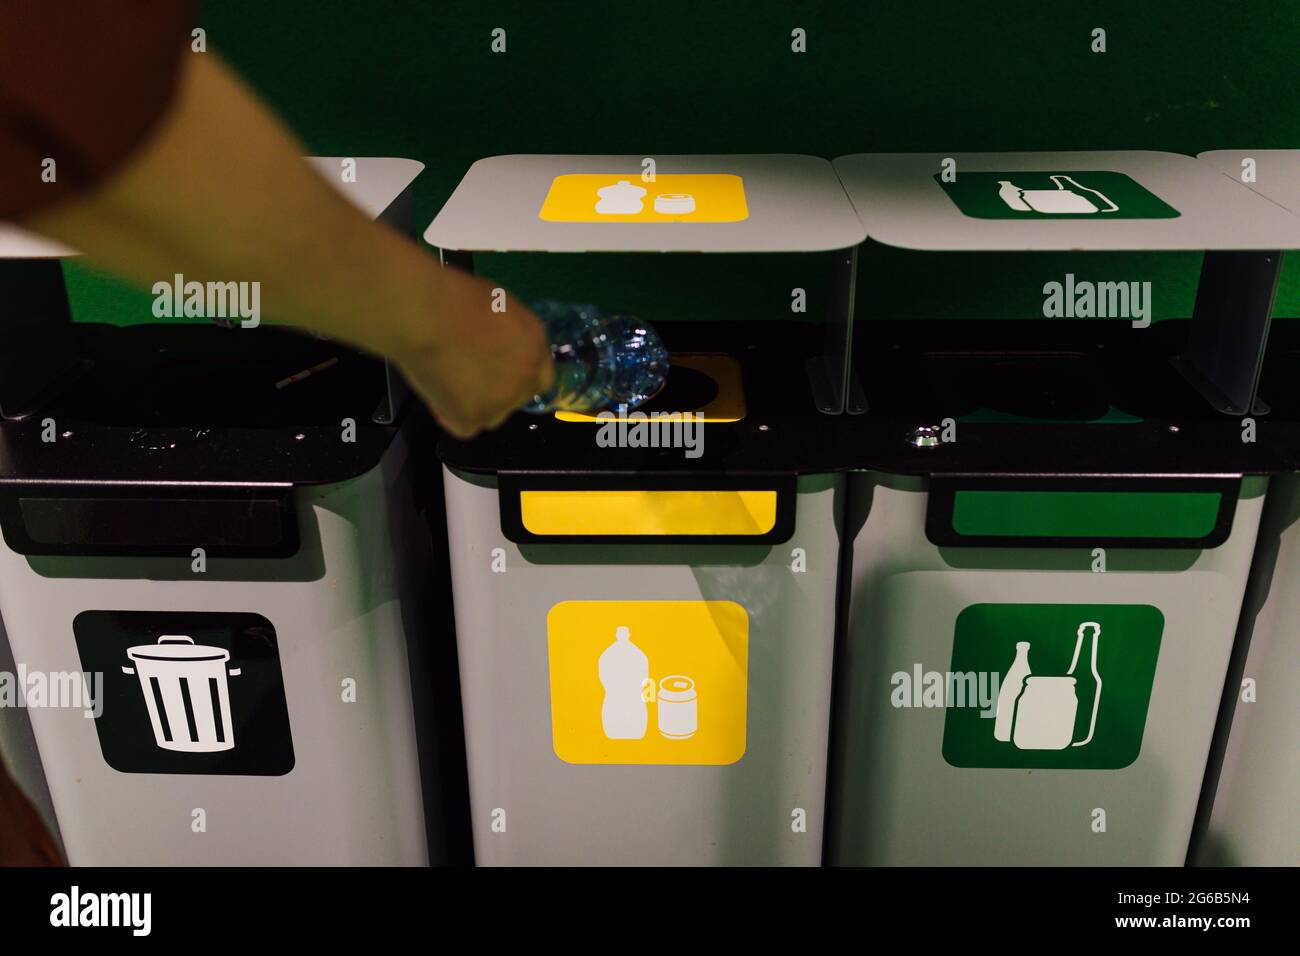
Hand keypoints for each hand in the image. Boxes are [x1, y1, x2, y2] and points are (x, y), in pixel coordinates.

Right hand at [396, 269, 552, 438]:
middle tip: (471, 374)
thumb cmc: (455, 299)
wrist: (425, 316)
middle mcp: (525, 380)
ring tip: (449, 378)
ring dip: (476, 404)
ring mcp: (500, 405)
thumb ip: (512, 336)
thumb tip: (504, 347)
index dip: (520, 374)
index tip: (501, 369)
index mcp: (536, 348)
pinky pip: (463, 424)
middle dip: (499, 390)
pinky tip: (438, 389)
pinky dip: (450, 412)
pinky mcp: (470, 422)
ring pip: (491, 414)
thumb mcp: (501, 308)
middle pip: (518, 397)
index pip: (540, 376)